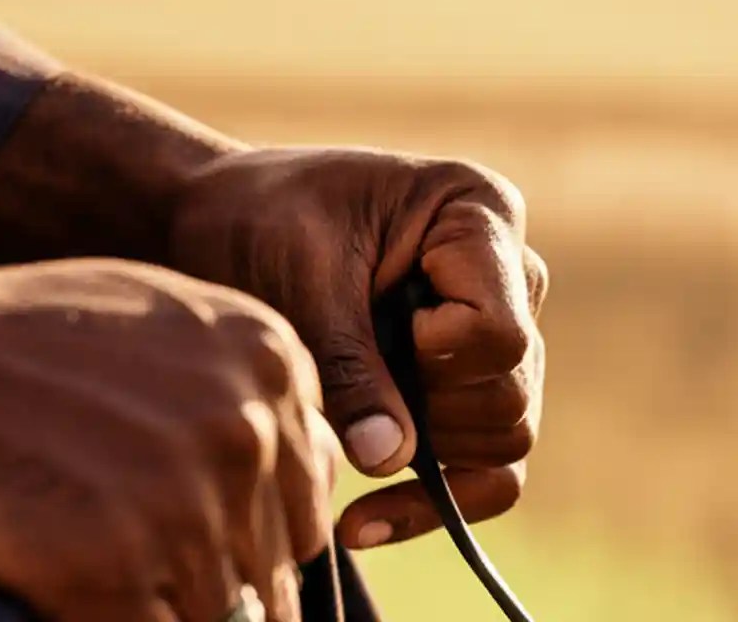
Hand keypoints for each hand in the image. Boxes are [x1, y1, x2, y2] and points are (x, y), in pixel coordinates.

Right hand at [0, 257, 338, 620]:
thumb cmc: (26, 336)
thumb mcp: (164, 317)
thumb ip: (252, 383)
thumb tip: (325, 458)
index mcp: (271, 362)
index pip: (310, 493)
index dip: (252, 522)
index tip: (193, 519)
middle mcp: (245, 430)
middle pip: (274, 558)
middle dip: (221, 569)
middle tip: (141, 548)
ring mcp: (185, 504)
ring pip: (223, 609)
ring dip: (168, 602)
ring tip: (99, 551)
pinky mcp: (113, 572)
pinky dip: (121, 619)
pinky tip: (74, 581)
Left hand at [169, 147, 547, 548]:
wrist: (227, 219)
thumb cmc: (262, 219)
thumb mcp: (300, 279)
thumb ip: (349, 365)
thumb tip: (389, 462)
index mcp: (478, 213)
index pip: (499, 332)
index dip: (433, 359)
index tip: (361, 328)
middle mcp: (509, 273)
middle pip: (509, 394)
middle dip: (421, 411)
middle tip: (339, 381)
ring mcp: (497, 333)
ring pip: (507, 437)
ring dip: (422, 453)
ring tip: (338, 427)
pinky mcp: (470, 384)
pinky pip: (490, 470)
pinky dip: (435, 503)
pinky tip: (360, 525)